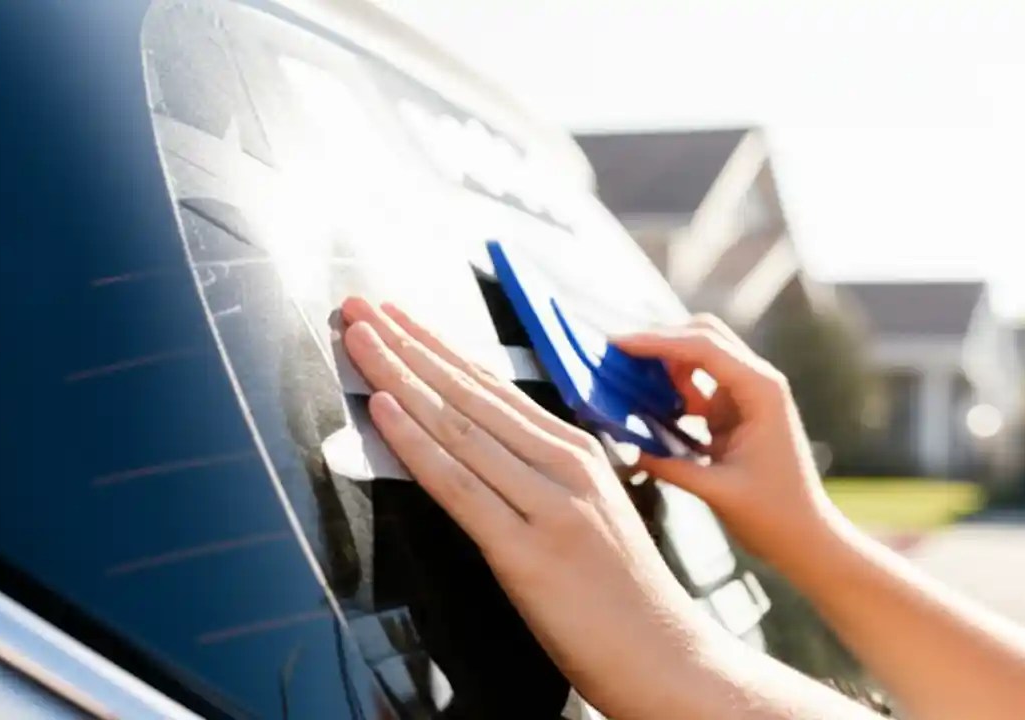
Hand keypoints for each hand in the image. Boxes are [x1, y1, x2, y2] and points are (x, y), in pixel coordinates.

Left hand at [339, 299, 735, 718]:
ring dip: (400, 375)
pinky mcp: (526, 552)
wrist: (666, 655)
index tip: (395, 314)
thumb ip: (541, 473)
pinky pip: (459, 485)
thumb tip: (481, 442)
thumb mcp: (588, 511)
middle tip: (359, 304)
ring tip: (358, 337)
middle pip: (468, 391)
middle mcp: (563, 465)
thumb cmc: (621, 593)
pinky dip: (416, 442)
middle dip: (406, 343)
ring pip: (458, 425)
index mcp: (576, 451)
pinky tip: (384, 408)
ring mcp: (547, 504)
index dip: (436, 344)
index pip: (491, 385)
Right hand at [617, 315, 843, 573]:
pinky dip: (671, 390)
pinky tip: (645, 403)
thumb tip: (623, 446)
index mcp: (761, 391)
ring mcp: (747, 396)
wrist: (806, 537)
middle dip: (660, 341)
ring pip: (699, 358)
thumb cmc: (774, 515)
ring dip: (664, 364)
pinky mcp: (736, 413)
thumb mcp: (716, 490)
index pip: (703, 348)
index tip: (617, 344)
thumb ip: (669, 465)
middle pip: (703, 337)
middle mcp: (757, 383)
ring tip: (625, 376)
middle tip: (617, 353)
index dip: (658, 342)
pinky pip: (697, 388)